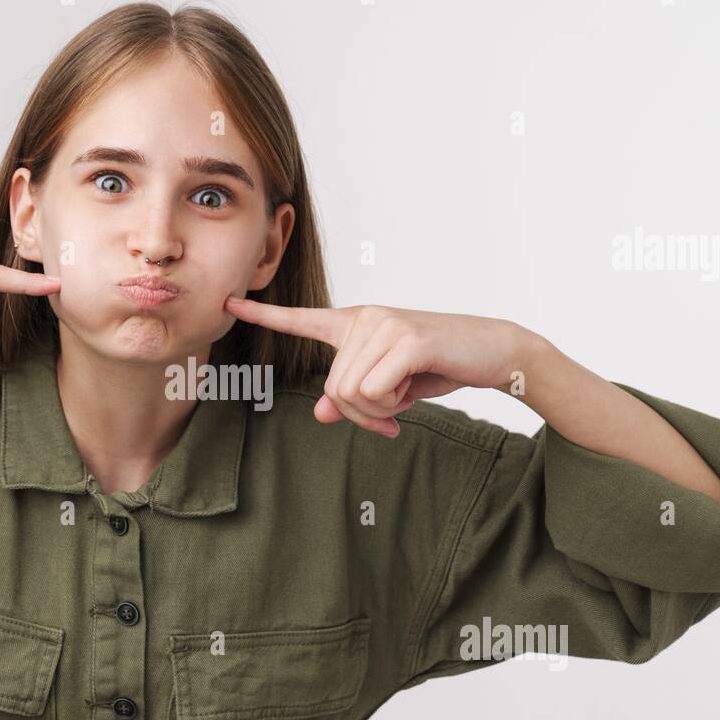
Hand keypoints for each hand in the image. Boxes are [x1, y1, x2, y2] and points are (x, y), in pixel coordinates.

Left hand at [224, 297, 537, 436]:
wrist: (492, 352)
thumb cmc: (438, 366)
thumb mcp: (390, 386)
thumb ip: (352, 397)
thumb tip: (322, 413)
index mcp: (355, 324)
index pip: (302, 318)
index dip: (263, 314)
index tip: (228, 302)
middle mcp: (365, 318)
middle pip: (332, 389)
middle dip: (358, 415)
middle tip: (388, 417)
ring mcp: (385, 326)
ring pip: (349, 393)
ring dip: (376, 412)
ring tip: (402, 401)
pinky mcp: (407, 340)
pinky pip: (373, 391)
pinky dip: (390, 406)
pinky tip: (411, 395)